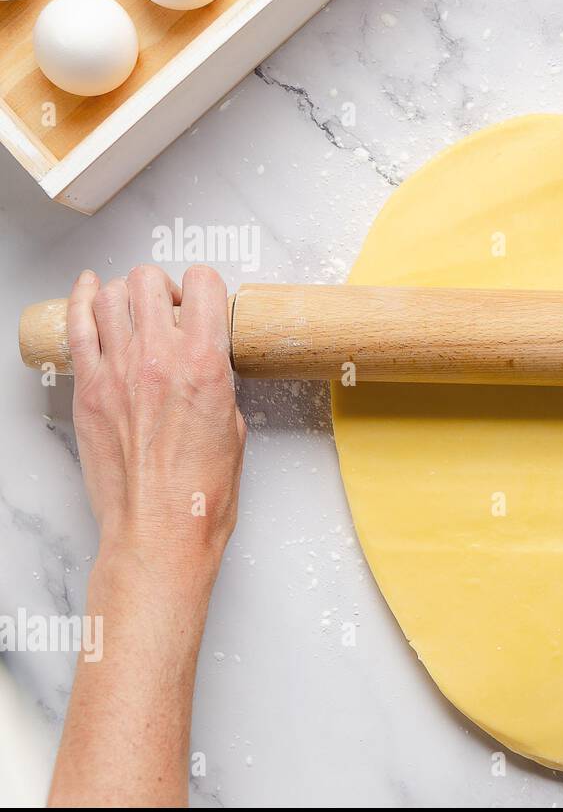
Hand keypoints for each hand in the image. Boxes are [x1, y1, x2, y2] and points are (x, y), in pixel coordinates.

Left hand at [68, 264, 245, 587]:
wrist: (160, 531)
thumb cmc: (200, 495)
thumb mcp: (234, 429)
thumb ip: (218, 386)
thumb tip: (206, 371)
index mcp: (205, 365)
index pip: (204, 285)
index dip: (207, 287)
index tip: (205, 300)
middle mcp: (159, 359)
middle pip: (150, 281)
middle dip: (164, 287)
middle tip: (170, 308)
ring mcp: (117, 371)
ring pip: (112, 295)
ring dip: (128, 293)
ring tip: (135, 309)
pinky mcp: (88, 389)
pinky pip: (79, 326)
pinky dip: (83, 299)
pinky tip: (91, 291)